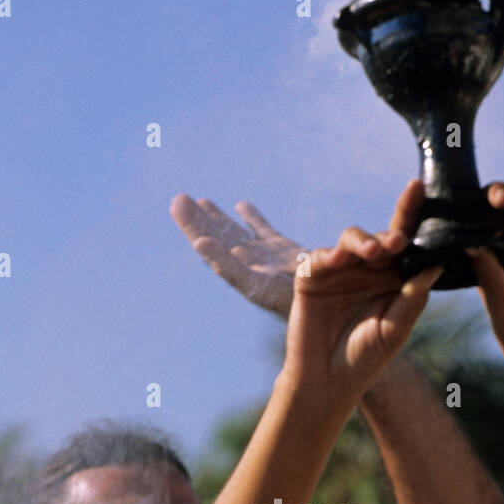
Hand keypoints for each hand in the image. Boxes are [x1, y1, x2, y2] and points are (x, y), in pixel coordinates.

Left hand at [170, 194, 301, 317]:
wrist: (326, 304)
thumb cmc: (288, 298)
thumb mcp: (252, 282)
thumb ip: (225, 264)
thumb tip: (198, 242)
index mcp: (234, 269)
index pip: (206, 243)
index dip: (190, 225)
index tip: (176, 205)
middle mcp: (247, 262)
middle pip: (216, 237)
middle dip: (198, 219)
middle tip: (179, 199)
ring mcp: (265, 255)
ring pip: (236, 233)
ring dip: (218, 218)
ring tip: (201, 201)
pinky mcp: (283, 250)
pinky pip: (263, 230)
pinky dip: (252, 217)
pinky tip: (241, 205)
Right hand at [281, 182, 440, 403]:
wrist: (325, 382)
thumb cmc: (365, 360)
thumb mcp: (395, 331)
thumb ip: (413, 298)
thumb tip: (436, 264)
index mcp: (393, 280)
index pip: (405, 241)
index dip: (410, 213)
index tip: (418, 187)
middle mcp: (367, 270)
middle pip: (380, 236)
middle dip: (389, 234)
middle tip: (396, 243)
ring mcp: (339, 271)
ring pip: (351, 239)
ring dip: (362, 240)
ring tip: (371, 253)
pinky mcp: (311, 277)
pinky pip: (320, 256)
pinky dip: (329, 255)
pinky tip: (338, 261)